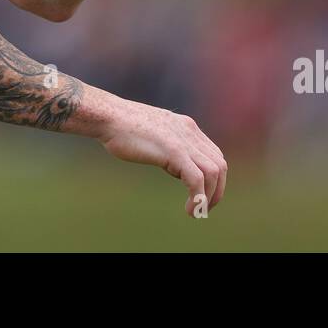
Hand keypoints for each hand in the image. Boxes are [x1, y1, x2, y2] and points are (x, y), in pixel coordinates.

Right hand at [97, 99, 227, 216]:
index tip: (203, 194)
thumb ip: (169, 146)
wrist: (108, 116)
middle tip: (204, 209)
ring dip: (209, 197)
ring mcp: (183, 140)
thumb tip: (176, 168)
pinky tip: (189, 210)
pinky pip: (197, 179)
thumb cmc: (122, 127)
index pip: (214, 154)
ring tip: (196, 212)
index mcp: (186, 126)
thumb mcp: (154, 134)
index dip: (214, 178)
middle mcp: (189, 131)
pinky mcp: (173, 151)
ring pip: (213, 172)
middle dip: (216, 190)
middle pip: (220, 164)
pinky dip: (198, 198)